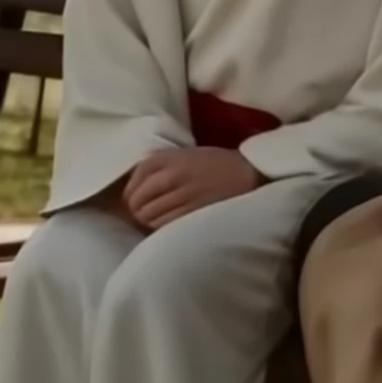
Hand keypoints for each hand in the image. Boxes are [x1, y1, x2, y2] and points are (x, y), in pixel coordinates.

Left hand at [123, 148, 263, 229]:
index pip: (138, 174)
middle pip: (138, 198)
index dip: (131, 190)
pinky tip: (167, 227)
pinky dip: (160, 228)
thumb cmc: (220, 164)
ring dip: (147, 221)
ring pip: (148, 215)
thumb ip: (164, 164)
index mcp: (171, 157)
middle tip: (143, 214)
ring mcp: (183, 194)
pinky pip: (164, 225)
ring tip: (156, 221)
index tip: (134, 198)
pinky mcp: (193, 211)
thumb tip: (137, 186)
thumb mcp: (189, 154)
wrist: (251, 173)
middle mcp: (174, 174)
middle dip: (136, 209)